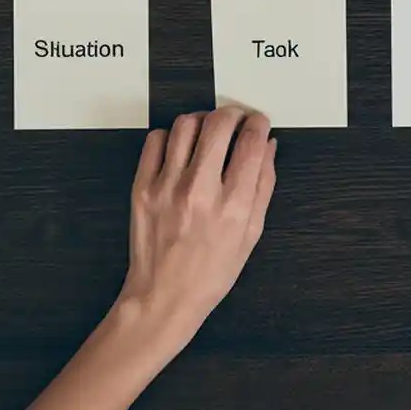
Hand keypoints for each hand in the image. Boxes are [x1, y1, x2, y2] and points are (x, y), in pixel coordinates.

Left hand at [29, 108, 277, 409]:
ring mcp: (167, 187)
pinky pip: (156, 140)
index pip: (251, 142)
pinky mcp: (142, 187)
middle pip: (219, 123)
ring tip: (208, 133)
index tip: (259, 123)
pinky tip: (181, 149)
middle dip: (234, 114)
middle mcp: (199, 191)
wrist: (164, 295)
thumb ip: (263, 186)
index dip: (259, 124)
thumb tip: (268, 147)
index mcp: (232, 205)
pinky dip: (172, 137)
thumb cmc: (210, 271)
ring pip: (186, 124)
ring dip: (203, 121)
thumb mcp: (252, 233)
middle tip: (236, 119)